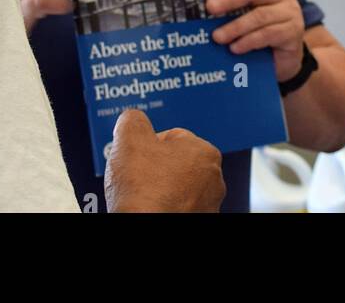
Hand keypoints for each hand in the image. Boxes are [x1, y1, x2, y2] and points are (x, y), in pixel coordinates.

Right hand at [104, 109, 224, 212]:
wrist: (143, 226)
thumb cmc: (143, 190)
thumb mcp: (129, 137)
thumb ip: (133, 119)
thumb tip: (133, 118)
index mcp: (206, 151)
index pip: (171, 138)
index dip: (147, 147)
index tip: (137, 159)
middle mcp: (215, 179)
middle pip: (175, 164)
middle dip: (156, 169)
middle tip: (138, 178)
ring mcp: (209, 205)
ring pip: (177, 189)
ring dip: (161, 190)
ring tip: (144, 196)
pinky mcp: (199, 220)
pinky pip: (178, 208)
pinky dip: (166, 207)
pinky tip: (151, 209)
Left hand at [206, 0, 305, 81]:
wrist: (285, 59)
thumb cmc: (261, 35)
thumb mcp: (247, 20)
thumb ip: (233, 14)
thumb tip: (206, 16)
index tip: (209, 6)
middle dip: (230, 3)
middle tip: (211, 15)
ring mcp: (291, 13)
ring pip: (261, 16)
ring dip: (237, 28)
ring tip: (220, 38)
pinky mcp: (294, 32)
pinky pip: (269, 34)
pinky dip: (250, 41)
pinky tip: (237, 48)